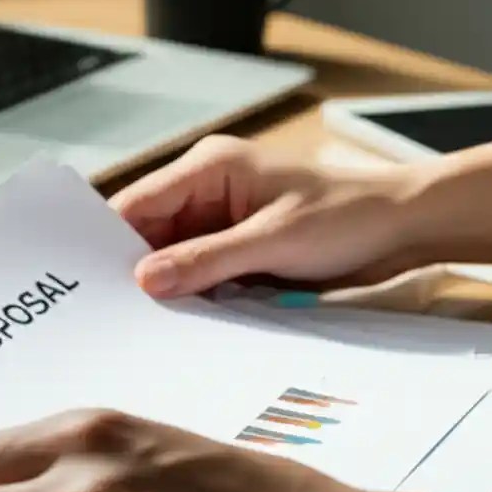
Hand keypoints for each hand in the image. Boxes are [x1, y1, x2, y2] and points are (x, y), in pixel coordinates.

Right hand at [109, 135, 427, 298]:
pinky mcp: (237, 249)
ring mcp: (221, 222)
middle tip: (115, 314)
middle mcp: (207, 191)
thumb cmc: (347, 216)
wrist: (404, 227)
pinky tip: (182, 321)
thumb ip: (206, 260)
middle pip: (149, 234)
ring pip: (172, 258)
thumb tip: (144, 280)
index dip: (109, 240)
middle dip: (136, 270)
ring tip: (145, 323)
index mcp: (209, 167)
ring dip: (167, 287)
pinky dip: (193, 296)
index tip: (87, 281)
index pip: (138, 203)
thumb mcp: (273, 241)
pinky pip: (199, 273)